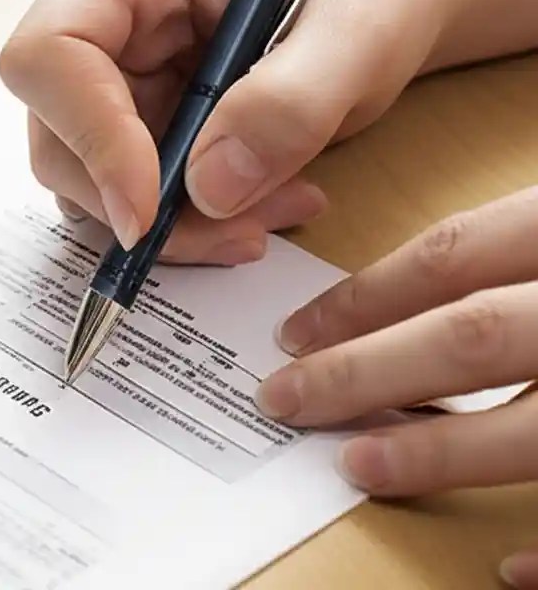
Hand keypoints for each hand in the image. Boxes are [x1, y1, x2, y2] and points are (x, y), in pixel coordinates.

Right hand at [0, 0, 444, 263]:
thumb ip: (288, 105)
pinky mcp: (123, 129)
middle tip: (245, 232)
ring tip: (273, 213)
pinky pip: (122, 200)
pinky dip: (184, 228)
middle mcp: (96, 21)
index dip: (87, 137)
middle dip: (143, 204)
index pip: (49, 54)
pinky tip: (253, 209)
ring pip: (85, 183)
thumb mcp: (353, 38)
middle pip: (57, 136)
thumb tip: (205, 189)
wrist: (375, 9)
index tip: (149, 212)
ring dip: (173, 226)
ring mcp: (103, 78)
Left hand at [254, 187, 537, 586]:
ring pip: (536, 425)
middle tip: (282, 400)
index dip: (362, 297)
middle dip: (366, 372)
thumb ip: (509, 238)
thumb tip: (425, 276)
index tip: (290, 333)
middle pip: (475, 336)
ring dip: (441, 454)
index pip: (453, 256)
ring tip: (357, 466)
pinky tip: (504, 569)